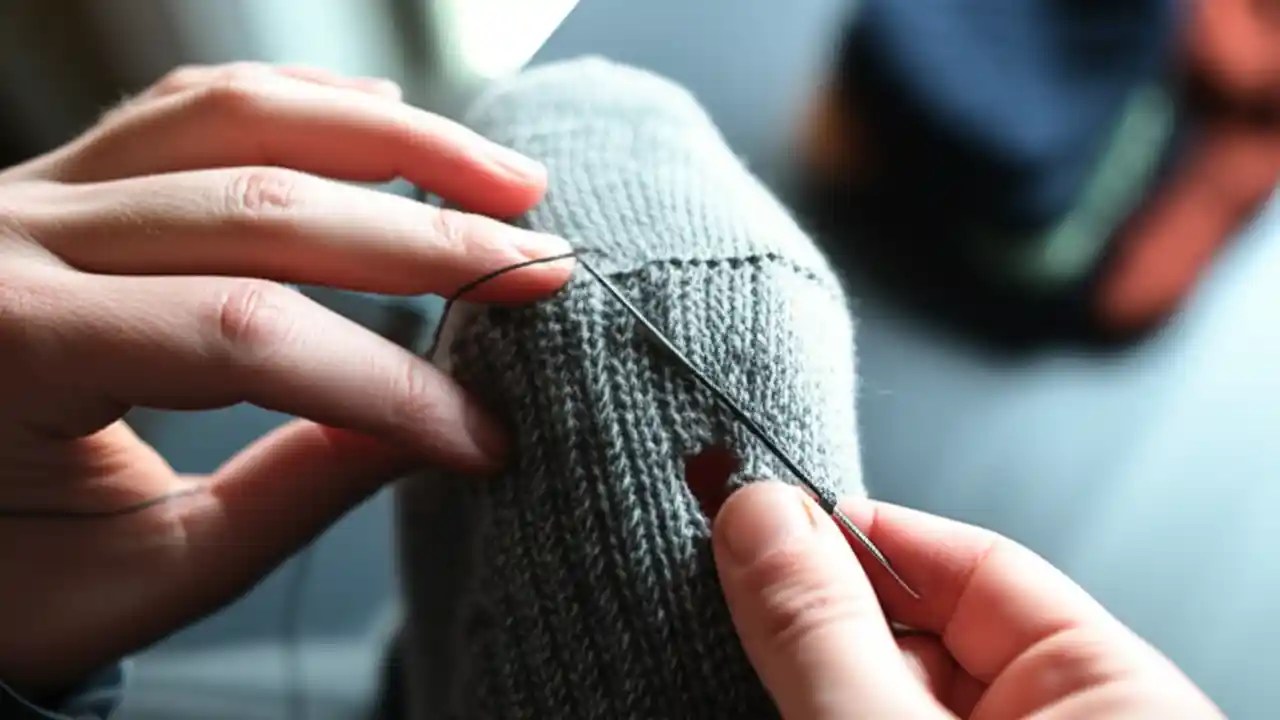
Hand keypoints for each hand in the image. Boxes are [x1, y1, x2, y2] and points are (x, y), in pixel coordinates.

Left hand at [0, 62, 572, 694]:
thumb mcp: (138, 572)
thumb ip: (288, 496)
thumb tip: (436, 430)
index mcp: (12, 349)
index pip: (245, 338)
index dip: (386, 383)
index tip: (483, 437)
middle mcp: (13, 238)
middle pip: (261, 203)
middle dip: (425, 241)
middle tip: (543, 269)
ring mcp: (35, 187)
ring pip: (237, 116)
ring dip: (392, 142)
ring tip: (504, 180)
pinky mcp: (65, 174)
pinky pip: (195, 105)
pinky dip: (307, 104)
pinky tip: (390, 120)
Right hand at [712, 482, 1223, 718]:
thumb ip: (825, 633)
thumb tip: (759, 515)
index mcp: (1120, 701)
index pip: (980, 568)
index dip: (868, 535)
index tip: (771, 519)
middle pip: (927, 633)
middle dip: (826, 611)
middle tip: (730, 586)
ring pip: (893, 692)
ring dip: (814, 669)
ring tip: (730, 643)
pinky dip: (823, 710)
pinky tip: (765, 693)